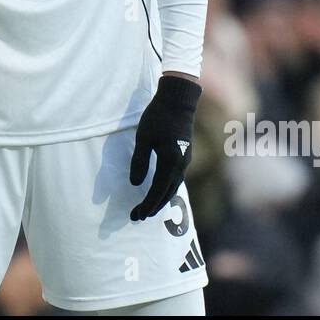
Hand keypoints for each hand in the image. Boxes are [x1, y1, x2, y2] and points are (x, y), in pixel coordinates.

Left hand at [129, 74, 201, 220]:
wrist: (178, 101)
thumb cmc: (158, 117)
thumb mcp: (143, 138)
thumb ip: (139, 162)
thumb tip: (135, 184)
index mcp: (170, 162)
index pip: (157, 191)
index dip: (147, 205)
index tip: (136, 216)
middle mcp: (181, 166)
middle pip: (167, 193)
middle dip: (153, 207)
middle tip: (137, 218)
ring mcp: (185, 161)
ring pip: (173, 188)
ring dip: (160, 200)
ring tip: (147, 209)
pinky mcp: (184, 156)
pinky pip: (176, 179)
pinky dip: (166, 189)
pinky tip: (159, 191)